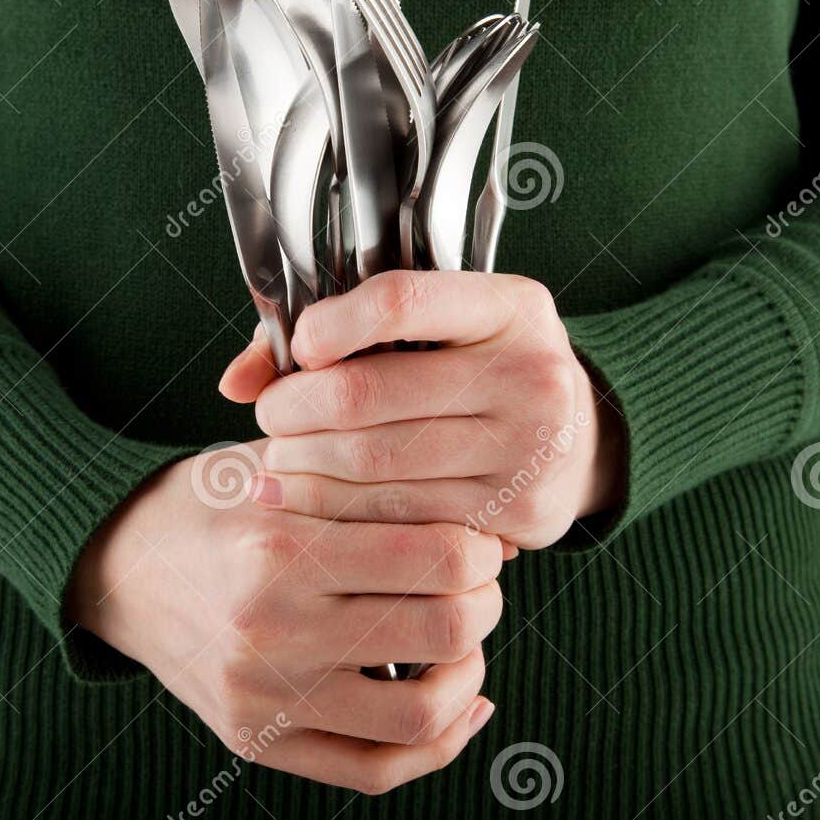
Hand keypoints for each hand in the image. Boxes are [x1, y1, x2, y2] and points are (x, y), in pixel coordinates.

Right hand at [66, 445, 502, 793]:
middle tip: (477, 588)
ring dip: (469, 676)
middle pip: (444, 632)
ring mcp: (263, 697)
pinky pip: (373, 771)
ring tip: (461, 645)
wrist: (118, 569)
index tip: (477, 543)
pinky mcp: (257, 743)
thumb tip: (500, 538)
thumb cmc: (214, 505)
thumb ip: (378, 485)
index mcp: (282, 546)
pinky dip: (437, 745)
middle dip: (485, 605)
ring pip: (420, 715)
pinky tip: (459, 704)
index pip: (440, 558)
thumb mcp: (281, 465)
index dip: (482, 550)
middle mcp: (272, 629)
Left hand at [220, 272, 626, 547]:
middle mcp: (530, 375)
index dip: (328, 326)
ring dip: (306, 465)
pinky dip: (342, 511)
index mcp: (511, 307)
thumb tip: (237, 381)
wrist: (581, 441)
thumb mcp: (443, 326)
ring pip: (375, 464)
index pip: (399, 302)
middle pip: (368, 395)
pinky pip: (401, 518)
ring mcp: (528, 450)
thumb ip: (338, 331)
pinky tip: (313, 501)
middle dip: (294, 409)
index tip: (300, 348)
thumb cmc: (485, 370)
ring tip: (281, 460)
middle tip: (271, 417)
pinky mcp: (516, 515)